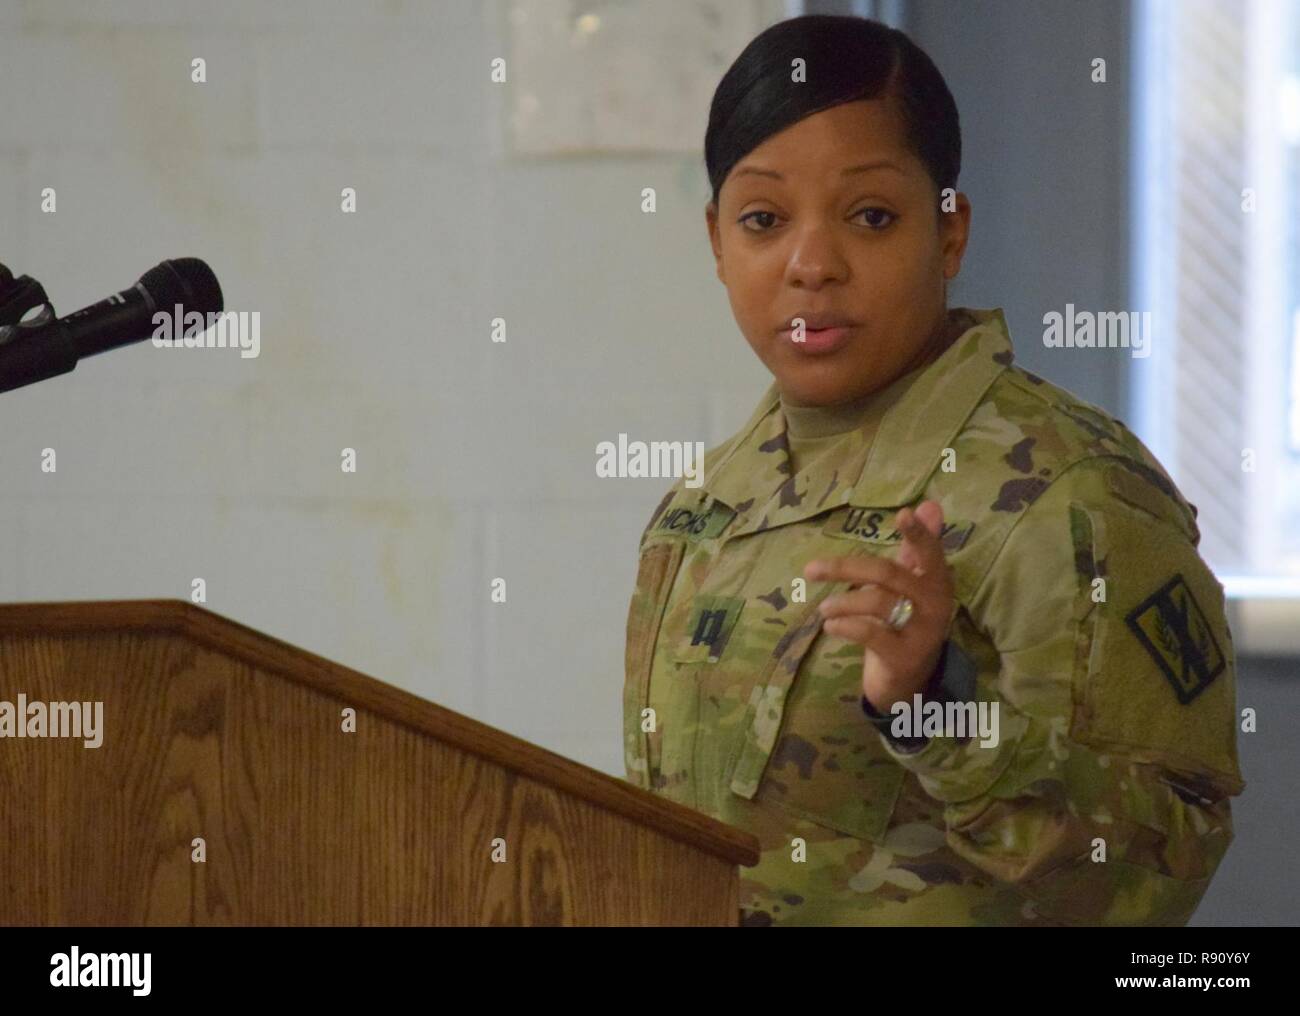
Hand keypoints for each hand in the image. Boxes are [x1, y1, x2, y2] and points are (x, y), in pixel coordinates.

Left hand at [803, 501, 955, 713]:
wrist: (911, 679)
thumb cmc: (906, 622)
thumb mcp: (911, 583)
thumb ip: (915, 547)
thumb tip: (929, 504)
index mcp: (936, 581)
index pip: (929, 551)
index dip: (919, 533)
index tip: (903, 513)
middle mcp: (935, 604)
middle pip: (888, 574)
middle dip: (846, 569)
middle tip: (811, 570)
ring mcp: (922, 632)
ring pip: (877, 603)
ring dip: (842, 603)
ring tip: (823, 609)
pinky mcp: (904, 656)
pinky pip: (870, 634)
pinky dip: (845, 626)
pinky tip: (831, 627)